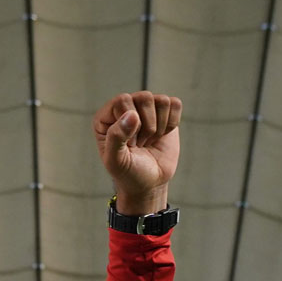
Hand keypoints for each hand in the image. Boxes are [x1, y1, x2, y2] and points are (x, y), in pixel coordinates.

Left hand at [93, 91, 181, 214]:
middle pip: (144, 97)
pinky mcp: (164, 112)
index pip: (123, 101)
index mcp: (106, 117)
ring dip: (160, 126)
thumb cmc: (128, 173)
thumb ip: (116, 137)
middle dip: (147, 126)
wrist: (149, 183)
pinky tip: (162, 135)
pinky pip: (175, 104)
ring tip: (149, 140)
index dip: (131, 124)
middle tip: (140, 143)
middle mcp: (125, 108)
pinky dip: (172, 123)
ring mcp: (145, 108)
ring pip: (162, 101)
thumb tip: (132, 114)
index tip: (130, 144)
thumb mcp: (116, 160)